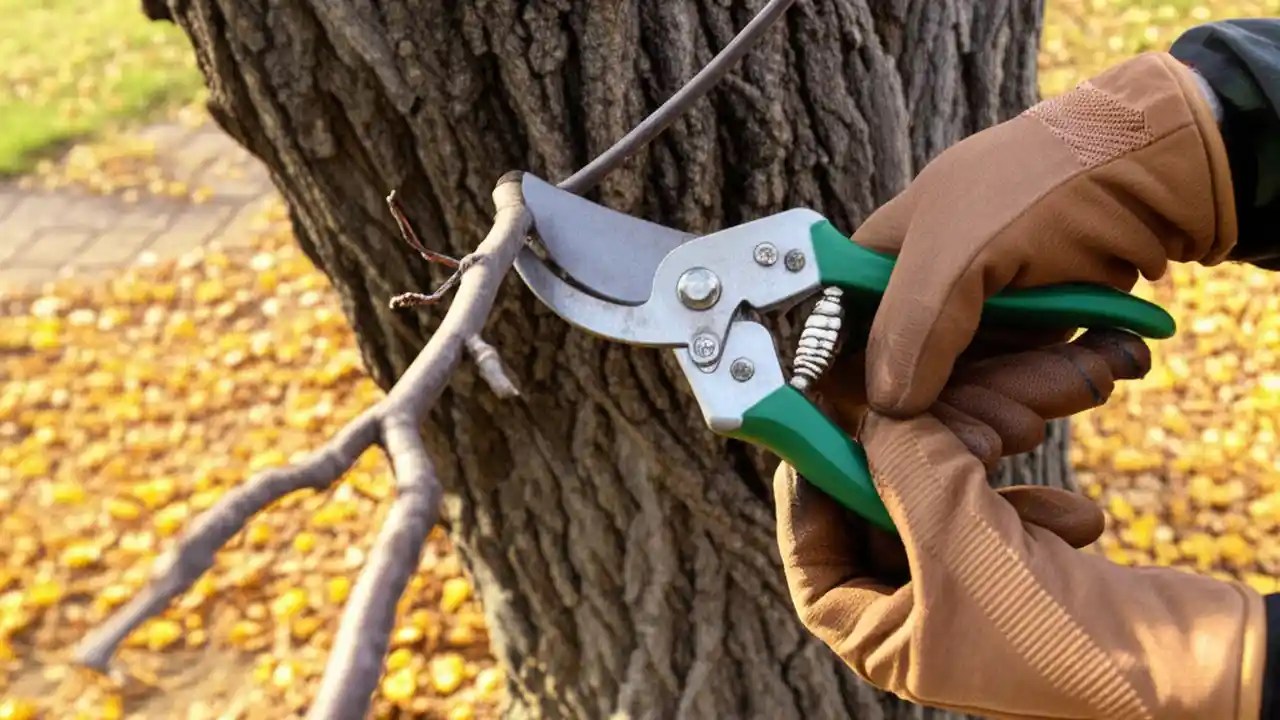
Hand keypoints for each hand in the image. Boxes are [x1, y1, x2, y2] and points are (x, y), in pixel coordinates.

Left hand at [775, 335, 1265, 718]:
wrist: (1198, 666)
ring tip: (1022, 451)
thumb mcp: (960, 538)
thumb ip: (901, 465)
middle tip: (946, 422)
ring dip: (983, 467)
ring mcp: (972, 598)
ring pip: (945, 503)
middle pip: (881, 514)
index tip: (821, 432)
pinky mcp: (1025, 576)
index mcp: (881, 639)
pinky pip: (999, 516)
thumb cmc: (1065, 633)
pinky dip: (1030, 505)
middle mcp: (917, 621)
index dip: (811, 492)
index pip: (813, 555)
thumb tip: (874, 414)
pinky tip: (1075, 522)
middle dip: (918, 459)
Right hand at [853, 51, 1235, 416]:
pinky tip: (1099, 362)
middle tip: (1015, 416)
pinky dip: (1060, 384)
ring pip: (973, 396)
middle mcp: (922, 295)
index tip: (897, 427)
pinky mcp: (1029, 336)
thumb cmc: (1048, 181)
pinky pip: (1025, 387)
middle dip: (965, 407)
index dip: (857, 393)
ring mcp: (977, 317)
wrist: (1164, 165)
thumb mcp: (962, 246)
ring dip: (1026, 398)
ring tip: (1081, 373)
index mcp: (881, 260)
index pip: (839, 344)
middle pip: (910, 386)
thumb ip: (911, 325)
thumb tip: (884, 408)